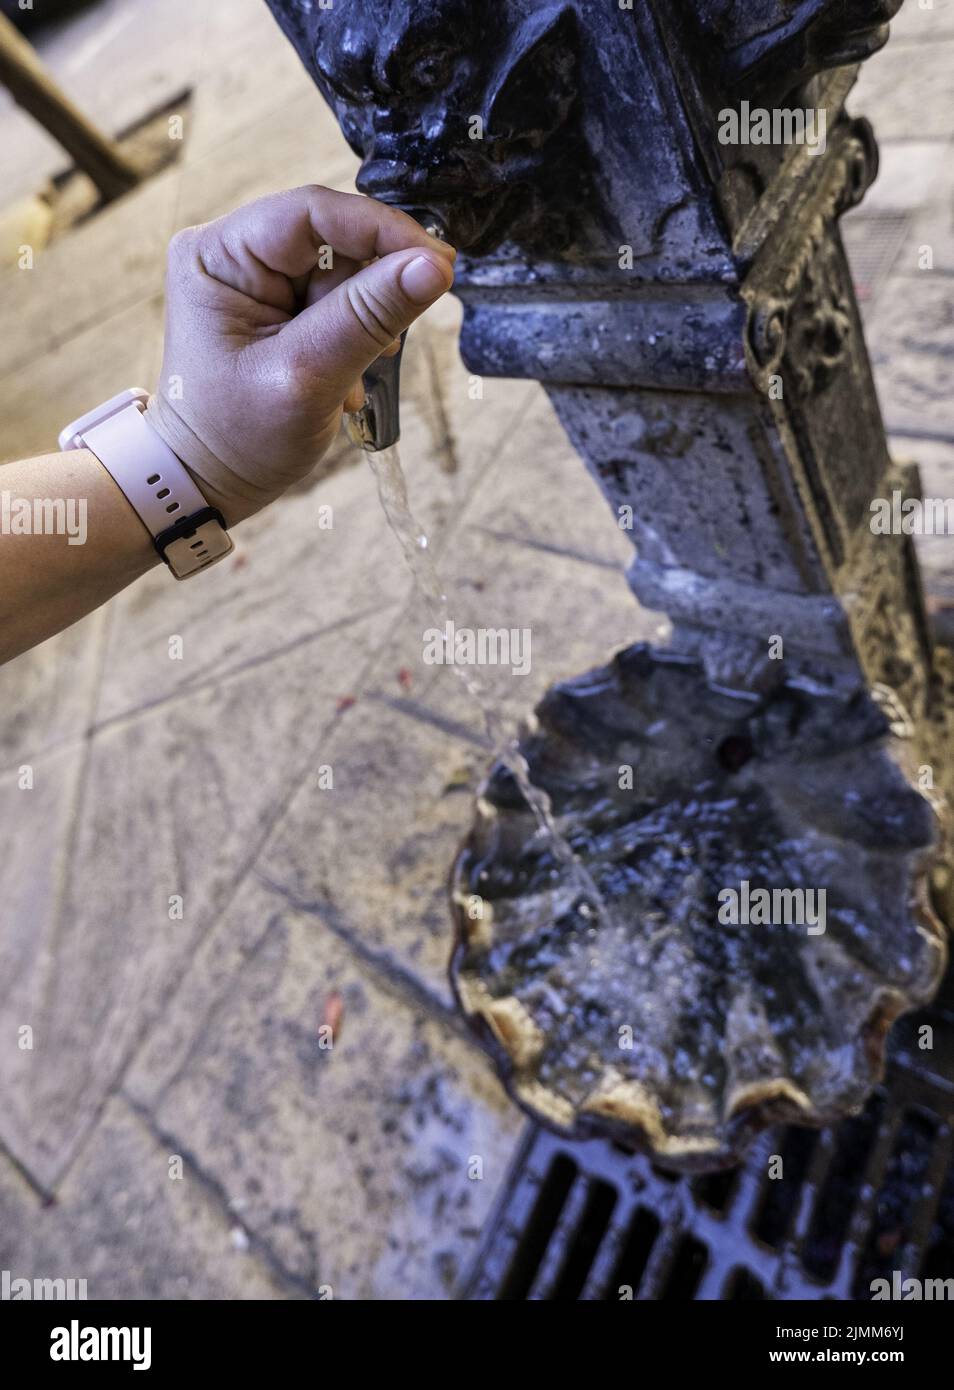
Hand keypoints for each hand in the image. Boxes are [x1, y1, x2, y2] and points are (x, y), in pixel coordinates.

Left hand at [146, 185, 455, 523]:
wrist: (207, 481)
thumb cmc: (237, 437)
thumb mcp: (309, 375)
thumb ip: (370, 316)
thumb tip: (434, 267)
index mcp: (219, 254)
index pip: (315, 212)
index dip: (383, 231)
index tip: (439, 264)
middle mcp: (232, 251)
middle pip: (335, 242)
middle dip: (367, 297)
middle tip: (380, 348)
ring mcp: (254, 278)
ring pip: (344, 275)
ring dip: (361, 326)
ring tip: (347, 377)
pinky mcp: (275, 305)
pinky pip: (337, 301)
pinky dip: (351, 338)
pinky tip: (338, 378)